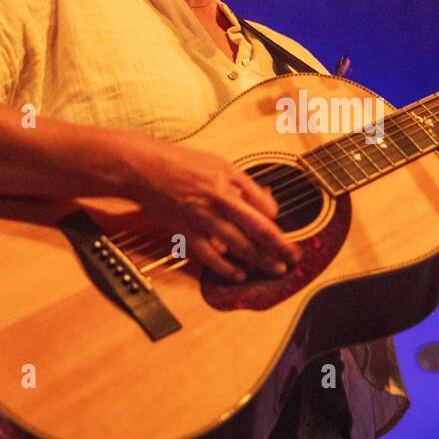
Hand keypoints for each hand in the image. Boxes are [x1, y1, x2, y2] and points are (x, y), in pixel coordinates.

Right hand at [116, 136, 299, 280]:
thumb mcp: (220, 164)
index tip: (287, 234)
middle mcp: (219, 202)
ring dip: (260, 260)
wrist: (146, 170)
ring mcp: (203, 220)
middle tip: (293, 258)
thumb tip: (266, 201)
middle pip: (257, 229)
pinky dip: (226, 268)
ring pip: (238, 246)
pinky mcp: (187, 233)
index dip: (279, 224)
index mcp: (229, 183)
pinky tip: (239, 274)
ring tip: (274, 268)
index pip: (263, 208)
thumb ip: (245, 184)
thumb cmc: (182, 164)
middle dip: (279, 246)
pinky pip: (210, 257)